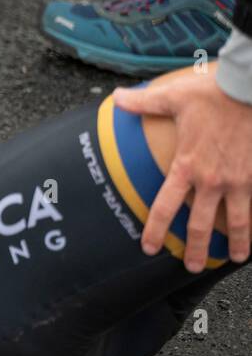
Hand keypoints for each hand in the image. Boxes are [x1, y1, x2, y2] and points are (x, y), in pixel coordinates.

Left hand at [114, 72, 251, 270]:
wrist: (250, 89)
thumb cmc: (213, 93)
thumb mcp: (174, 97)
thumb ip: (144, 102)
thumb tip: (117, 96)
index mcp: (187, 166)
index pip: (165, 206)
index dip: (156, 230)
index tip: (150, 247)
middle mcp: (213, 180)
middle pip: (201, 224)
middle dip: (196, 249)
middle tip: (191, 267)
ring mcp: (240, 180)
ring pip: (237, 221)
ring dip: (236, 242)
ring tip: (234, 258)